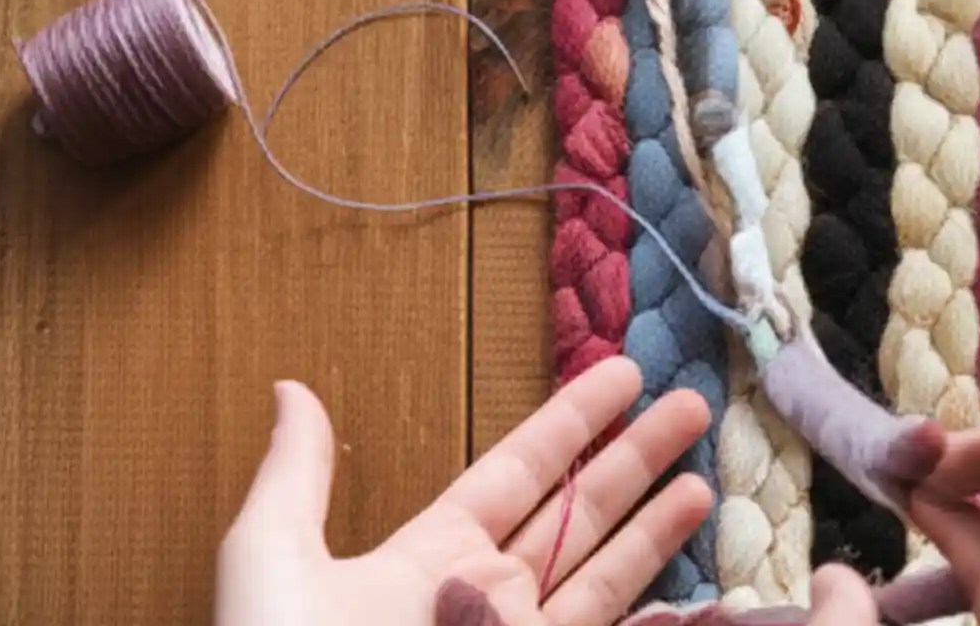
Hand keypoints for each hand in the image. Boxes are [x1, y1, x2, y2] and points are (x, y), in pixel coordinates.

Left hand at [214, 356, 718, 625]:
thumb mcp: (273, 552)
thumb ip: (298, 472)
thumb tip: (291, 388)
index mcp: (432, 553)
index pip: (518, 471)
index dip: (571, 423)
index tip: (618, 376)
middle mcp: (486, 596)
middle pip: (576, 512)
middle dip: (634, 457)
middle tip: (689, 403)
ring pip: (604, 572)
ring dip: (656, 523)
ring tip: (705, 473)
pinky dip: (654, 604)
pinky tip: (693, 572)